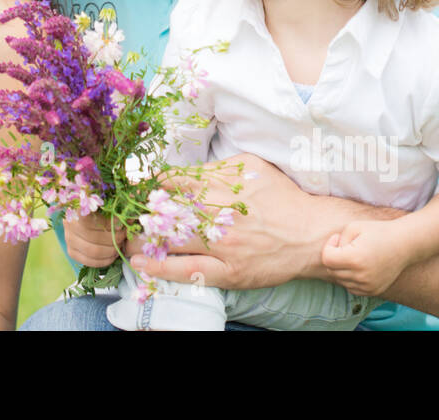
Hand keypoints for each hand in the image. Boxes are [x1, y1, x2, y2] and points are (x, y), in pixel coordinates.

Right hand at [64, 211, 128, 267]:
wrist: (79, 216)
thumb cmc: (96, 208)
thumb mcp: (104, 204)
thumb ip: (115, 209)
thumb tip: (130, 218)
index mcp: (77, 209)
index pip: (93, 219)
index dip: (110, 224)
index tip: (122, 224)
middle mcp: (70, 225)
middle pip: (95, 238)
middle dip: (114, 239)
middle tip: (124, 236)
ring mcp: (69, 240)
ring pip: (93, 251)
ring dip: (111, 251)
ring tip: (119, 246)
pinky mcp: (72, 252)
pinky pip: (90, 262)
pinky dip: (105, 260)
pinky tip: (113, 255)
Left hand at [128, 154, 330, 289]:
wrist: (312, 233)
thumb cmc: (282, 197)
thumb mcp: (252, 167)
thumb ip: (218, 167)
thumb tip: (185, 171)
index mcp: (225, 184)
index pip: (174, 182)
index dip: (151, 186)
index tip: (139, 189)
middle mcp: (221, 212)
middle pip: (167, 210)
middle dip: (142, 212)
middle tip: (127, 214)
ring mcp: (224, 244)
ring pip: (172, 239)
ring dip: (144, 237)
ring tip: (128, 236)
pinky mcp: (229, 271)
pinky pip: (187, 270)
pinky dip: (160, 266)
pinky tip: (141, 261)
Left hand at [321, 219, 409, 296]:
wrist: (405, 244)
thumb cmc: (378, 232)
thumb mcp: (354, 227)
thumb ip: (337, 240)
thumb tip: (331, 254)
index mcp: (355, 259)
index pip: (327, 259)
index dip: (329, 246)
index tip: (338, 238)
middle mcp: (361, 276)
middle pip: (332, 271)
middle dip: (334, 258)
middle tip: (346, 246)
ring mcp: (368, 286)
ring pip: (341, 281)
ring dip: (341, 269)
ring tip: (353, 256)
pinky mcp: (373, 291)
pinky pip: (351, 288)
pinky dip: (350, 279)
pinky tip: (358, 266)